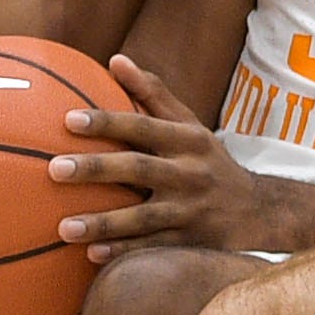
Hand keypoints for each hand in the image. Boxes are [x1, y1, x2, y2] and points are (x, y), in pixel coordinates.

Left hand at [46, 55, 261, 257]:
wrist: (259, 210)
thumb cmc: (208, 160)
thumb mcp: (190, 124)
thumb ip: (153, 94)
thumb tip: (115, 60)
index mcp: (187, 139)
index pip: (142, 126)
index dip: (107, 122)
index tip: (68, 120)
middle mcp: (190, 173)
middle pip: (138, 168)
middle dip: (96, 169)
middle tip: (54, 169)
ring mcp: (191, 210)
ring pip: (142, 217)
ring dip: (103, 222)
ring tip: (63, 227)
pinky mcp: (192, 241)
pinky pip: (153, 248)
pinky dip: (124, 252)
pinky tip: (91, 255)